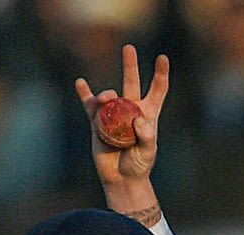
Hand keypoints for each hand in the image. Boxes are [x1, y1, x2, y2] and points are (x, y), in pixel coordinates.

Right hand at [74, 44, 167, 193]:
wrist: (121, 179)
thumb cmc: (139, 165)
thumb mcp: (148, 152)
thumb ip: (146, 136)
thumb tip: (138, 119)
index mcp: (148, 114)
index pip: (157, 90)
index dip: (160, 74)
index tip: (163, 58)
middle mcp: (131, 110)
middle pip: (131, 82)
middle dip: (130, 65)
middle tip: (128, 48)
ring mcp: (113, 115)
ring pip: (109, 97)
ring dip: (106, 94)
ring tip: (106, 98)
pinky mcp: (97, 123)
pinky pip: (90, 106)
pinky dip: (85, 95)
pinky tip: (81, 84)